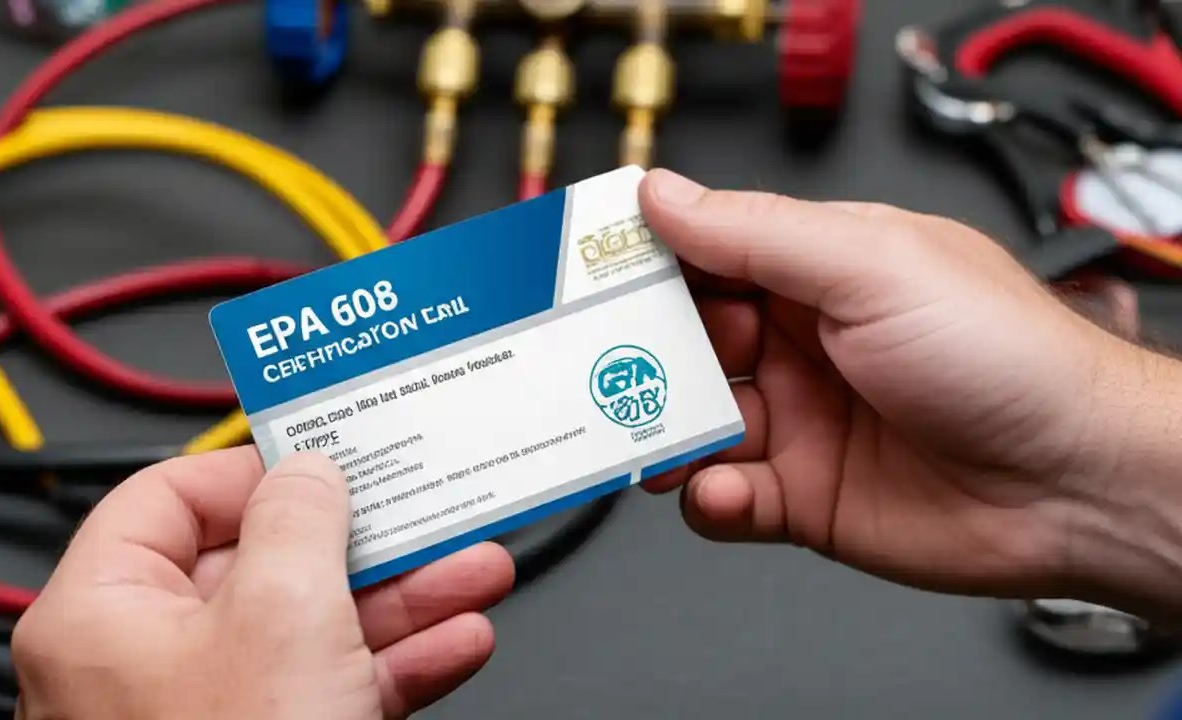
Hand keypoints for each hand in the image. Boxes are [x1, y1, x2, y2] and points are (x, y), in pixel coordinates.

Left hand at [12, 449, 513, 718]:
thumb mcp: (282, 609)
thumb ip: (299, 517)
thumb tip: (310, 472)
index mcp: (103, 612)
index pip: (172, 497)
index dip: (259, 470)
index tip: (332, 457)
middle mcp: (145, 662)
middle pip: (263, 564)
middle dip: (364, 540)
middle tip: (425, 509)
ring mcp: (209, 714)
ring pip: (312, 628)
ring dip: (402, 598)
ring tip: (473, 568)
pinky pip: (334, 688)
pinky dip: (397, 663)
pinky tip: (456, 641)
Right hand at [638, 169, 1181, 618]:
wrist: (1078, 482)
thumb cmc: (1007, 357)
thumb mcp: (869, 264)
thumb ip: (753, 232)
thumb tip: (662, 193)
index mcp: (816, 273)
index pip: (703, 256)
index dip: (641, 263)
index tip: (582, 274)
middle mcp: (800, 346)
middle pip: (683, 343)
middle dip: (638, 354)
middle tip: (600, 363)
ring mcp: (799, 424)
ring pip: (690, 424)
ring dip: (660, 431)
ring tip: (654, 438)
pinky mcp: (803, 499)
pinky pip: (724, 498)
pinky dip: (707, 498)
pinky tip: (721, 489)